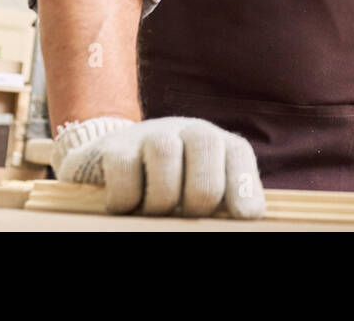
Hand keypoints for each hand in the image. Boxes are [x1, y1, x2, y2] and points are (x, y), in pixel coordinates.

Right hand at [52, 116, 265, 217]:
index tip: (243, 217)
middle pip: (205, 144)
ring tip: (153, 214)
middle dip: (199, 193)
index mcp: (215, 144)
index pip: (237, 154)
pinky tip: (124, 207)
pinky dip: (125, 196)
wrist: (110, 172)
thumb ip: (218, 207)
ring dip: (161, 196)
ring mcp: (148, 134)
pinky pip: (124, 166)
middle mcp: (185, 131)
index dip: (243, 186)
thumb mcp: (197, 198)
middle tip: (185, 217)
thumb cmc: (167, 195)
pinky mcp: (114, 146)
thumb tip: (243, 221)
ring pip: (165, 150)